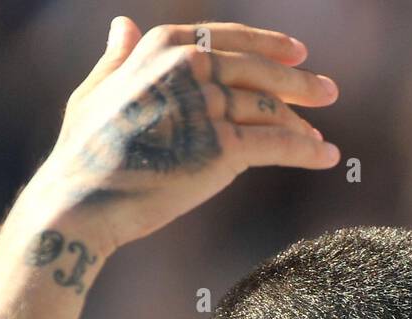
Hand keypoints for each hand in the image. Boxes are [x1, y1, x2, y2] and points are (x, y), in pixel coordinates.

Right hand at [32, 18, 340, 255]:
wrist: (83, 201)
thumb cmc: (83, 154)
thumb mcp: (95, 91)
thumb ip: (118, 58)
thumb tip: (123, 24)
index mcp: (162, 46)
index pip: (229, 39)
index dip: (268, 45)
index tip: (296, 53)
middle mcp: (189, 66)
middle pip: (259, 71)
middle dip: (299, 81)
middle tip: (328, 90)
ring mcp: (209, 105)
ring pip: (271, 108)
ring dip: (303, 120)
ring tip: (323, 133)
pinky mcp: (224, 148)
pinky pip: (278, 144)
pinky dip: (308, 150)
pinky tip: (327, 156)